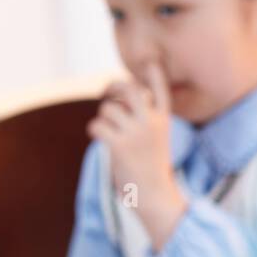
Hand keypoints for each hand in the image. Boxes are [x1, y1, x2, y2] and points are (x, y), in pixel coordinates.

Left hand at [88, 61, 187, 250]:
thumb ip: (141, 118)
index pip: (159, 88)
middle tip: (105, 94)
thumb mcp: (154, 138)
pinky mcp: (119, 145)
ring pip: (108, 108)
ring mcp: (136, 132)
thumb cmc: (150, 167)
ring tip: (109, 133)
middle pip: (128, 88)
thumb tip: (115, 99)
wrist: (155, 196)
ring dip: (102, 118)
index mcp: (163, 119)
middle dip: (112, 86)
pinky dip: (94, 130)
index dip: (152, 72)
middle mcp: (151, 122)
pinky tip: (101, 140)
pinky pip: (96, 125)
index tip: (149, 60)